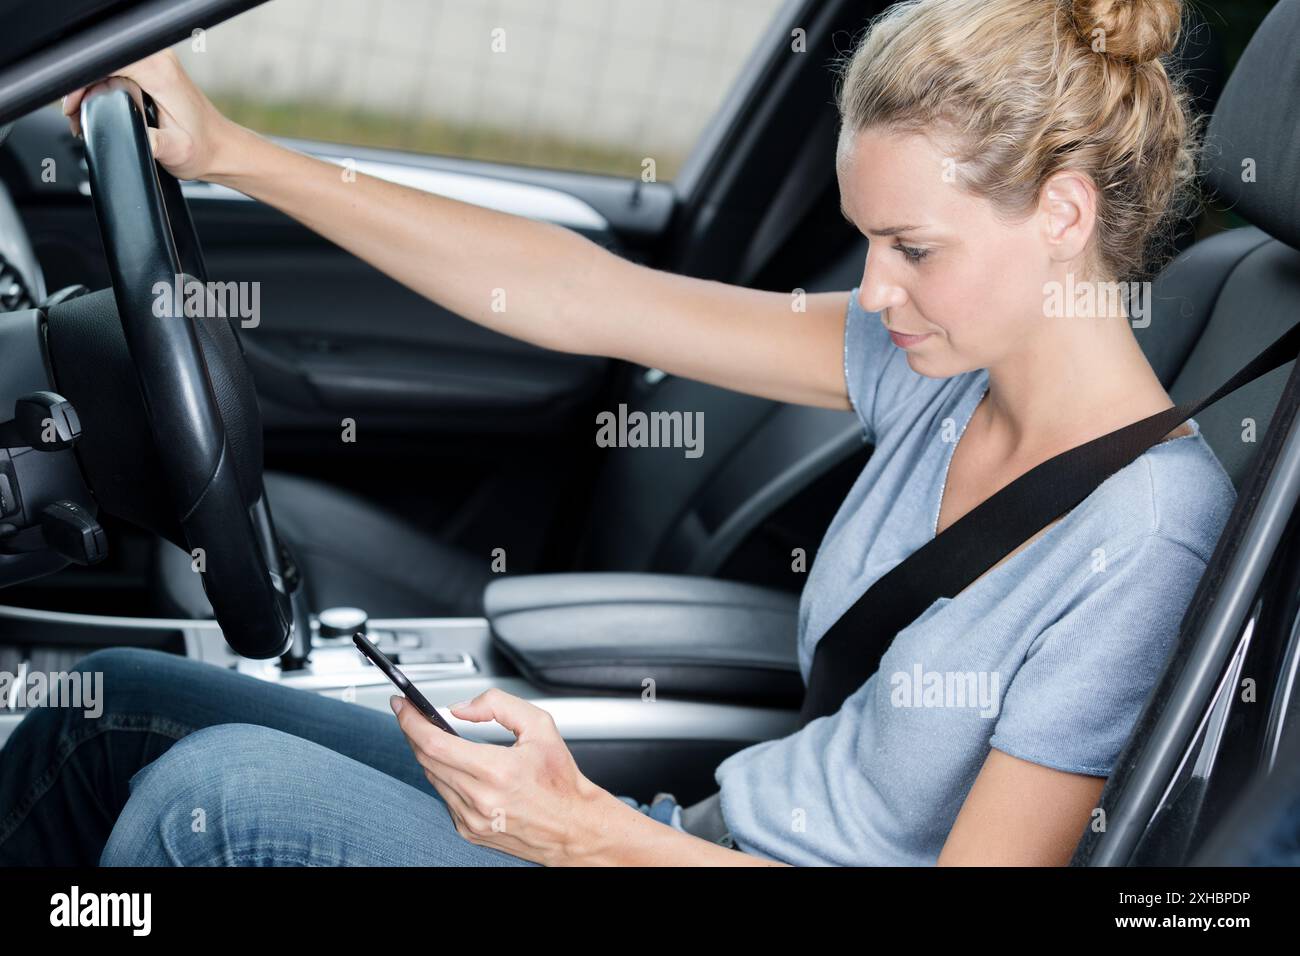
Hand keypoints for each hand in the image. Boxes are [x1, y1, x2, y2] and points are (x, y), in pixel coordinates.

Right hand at [62, 48, 235, 181]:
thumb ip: (149, 141)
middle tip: (75, 116)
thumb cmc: (204, 150)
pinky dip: (104, 88)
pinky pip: (119, 70)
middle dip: (82, 87)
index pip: (106, 61)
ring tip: (84, 116)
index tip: (76, 106)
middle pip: (103, 61)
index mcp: (161, 73)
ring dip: (90, 88)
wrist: (223, 150)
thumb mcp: (173, 150)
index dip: (82, 82)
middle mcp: (159, 61)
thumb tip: (124, 135)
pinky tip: (100, 109)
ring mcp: (158, 63)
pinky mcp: (155, 70)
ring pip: (108, 65)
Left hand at [391, 688, 614, 865]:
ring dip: (427, 753)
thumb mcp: (540, 726)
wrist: (573, 827)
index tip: (402, 705)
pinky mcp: (469, 831)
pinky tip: (455, 765)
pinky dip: (444, 776)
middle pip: (426, 758)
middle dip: (413, 731)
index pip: (435, 742)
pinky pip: (444, 796)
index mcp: (497, 771)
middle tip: (411, 713)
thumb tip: (460, 708)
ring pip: (432, 777)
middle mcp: (480, 799)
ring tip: (432, 734)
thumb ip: (498, 705)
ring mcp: (471, 819)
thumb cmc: (560, 780)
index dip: (411, 720)